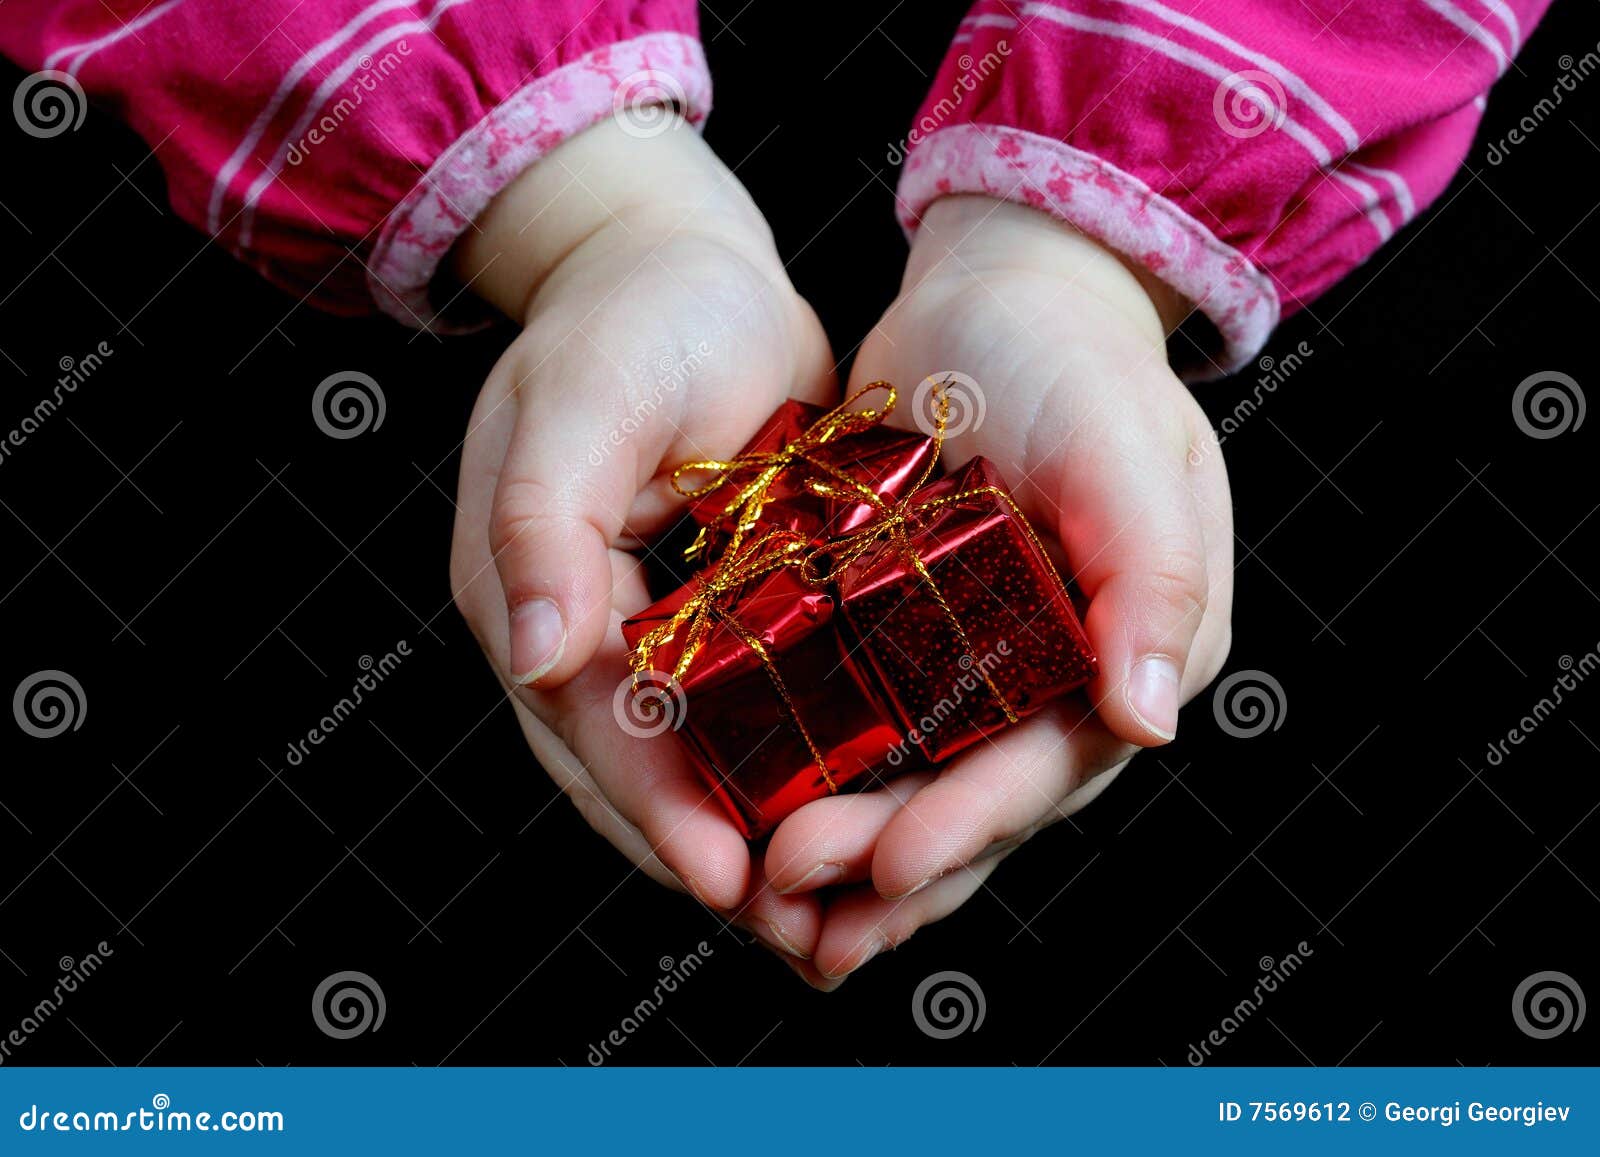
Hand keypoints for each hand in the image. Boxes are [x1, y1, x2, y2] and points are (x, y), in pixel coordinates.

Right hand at [447, 114, 837, 959]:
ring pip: (687, 757)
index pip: (589, 728)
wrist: (682, 264)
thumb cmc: (636, 313)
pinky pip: (736, 709)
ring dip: (745, 831)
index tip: (725, 880)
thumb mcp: (589, 397)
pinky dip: (776, 767)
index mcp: (527, 587)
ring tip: (819, 907)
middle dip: (702, 853)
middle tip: (793, 928)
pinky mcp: (708, 609)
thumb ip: (546, 519)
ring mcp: (640, 625)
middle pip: (634, 769)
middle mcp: (577, 625)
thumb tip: (535, 653)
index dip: (653, 809)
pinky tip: (833, 809)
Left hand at [763, 196, 1233, 979]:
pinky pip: (866, 734)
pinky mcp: (913, 644)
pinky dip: (821, 783)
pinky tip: (757, 823)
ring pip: (914, 789)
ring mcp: (984, 672)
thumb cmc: (1075, 361)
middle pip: (971, 803)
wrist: (1001, 299)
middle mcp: (1061, 684)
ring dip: (846, 854)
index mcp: (1130, 655)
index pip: (1047, 768)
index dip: (969, 826)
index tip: (886, 868)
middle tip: (789, 894)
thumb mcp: (1126, 450)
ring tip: (765, 903)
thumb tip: (1147, 721)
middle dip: (885, 861)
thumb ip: (1152, 577)